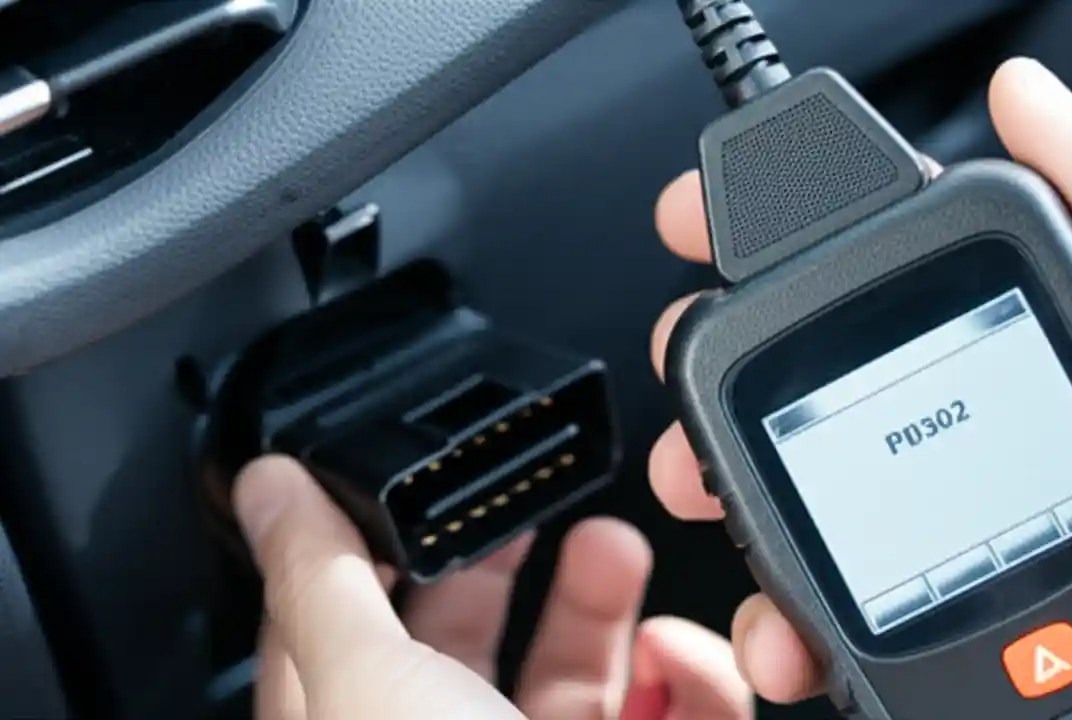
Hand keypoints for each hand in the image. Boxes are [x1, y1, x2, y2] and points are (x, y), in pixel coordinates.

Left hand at [233, 456, 753, 718]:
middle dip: (506, 557)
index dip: (372, 541)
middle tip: (533, 497)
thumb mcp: (370, 685)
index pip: (341, 621)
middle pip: (467, 640)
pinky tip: (683, 655)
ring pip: (575, 675)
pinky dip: (695, 676)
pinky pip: (678, 710)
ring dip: (606, 600)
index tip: (413, 480)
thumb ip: (323, 578)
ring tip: (618, 547)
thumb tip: (269, 484)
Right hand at [648, 56, 1071, 702]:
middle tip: (690, 388)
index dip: (783, 231)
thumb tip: (1027, 92)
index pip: (891, 259)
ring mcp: (972, 509)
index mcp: (1040, 327)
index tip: (697, 222)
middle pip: (824, 378)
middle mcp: (991, 410)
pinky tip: (792, 630)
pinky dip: (800, 617)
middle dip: (730, 380)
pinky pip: (855, 598)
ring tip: (721, 513)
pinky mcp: (969, 603)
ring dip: (747, 504)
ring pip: (821, 494)